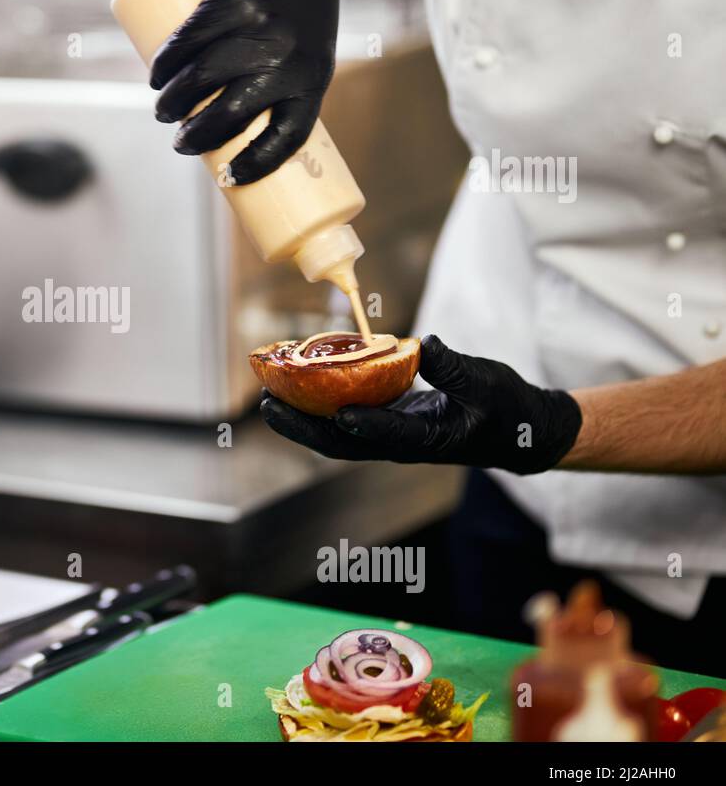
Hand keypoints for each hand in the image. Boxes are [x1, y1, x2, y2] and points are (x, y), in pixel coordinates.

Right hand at [149, 0, 337, 185]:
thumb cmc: (291, 13)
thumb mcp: (304, 51)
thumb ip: (278, 90)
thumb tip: (237, 144)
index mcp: (313, 79)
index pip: (288, 135)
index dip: (258, 163)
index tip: (229, 179)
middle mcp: (290, 56)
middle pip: (233, 112)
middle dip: (196, 136)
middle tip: (180, 142)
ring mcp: (262, 28)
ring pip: (204, 77)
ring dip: (173, 103)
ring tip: (163, 111)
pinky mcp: (235, 0)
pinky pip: (191, 39)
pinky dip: (166, 64)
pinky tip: (157, 77)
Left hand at [259, 335, 582, 473]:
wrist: (517, 432)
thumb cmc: (507, 407)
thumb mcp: (487, 381)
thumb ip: (454, 367)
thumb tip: (425, 342)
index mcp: (432, 438)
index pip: (392, 433)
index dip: (365, 424)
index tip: (338, 412)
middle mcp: (403, 443)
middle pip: (345, 442)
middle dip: (304, 426)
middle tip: (268, 404)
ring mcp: (392, 437)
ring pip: (338, 436)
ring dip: (302, 419)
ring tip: (268, 397)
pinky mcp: (388, 425)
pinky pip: (345, 422)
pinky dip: (319, 408)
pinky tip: (297, 387)